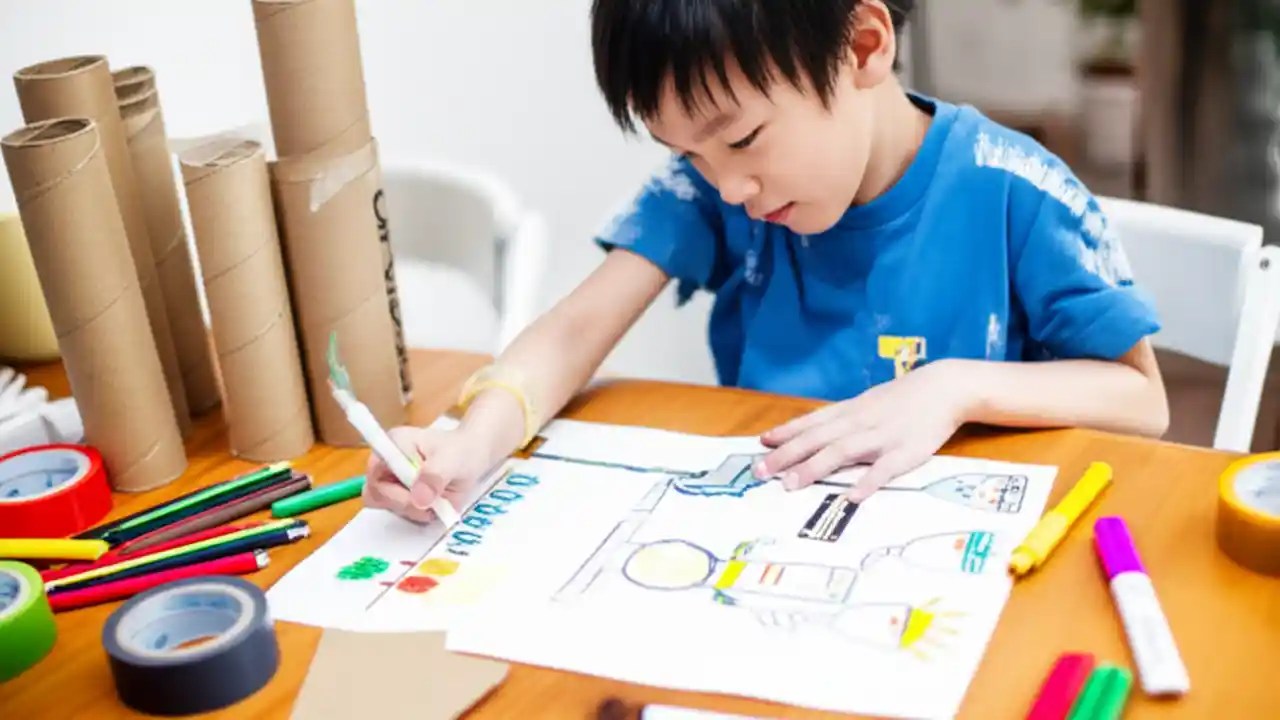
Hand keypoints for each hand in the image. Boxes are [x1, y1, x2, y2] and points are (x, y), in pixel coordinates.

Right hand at [362, 425, 494, 522]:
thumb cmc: (460, 451)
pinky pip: (402, 515)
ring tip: (438, 500)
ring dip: (414, 511)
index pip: (373, 472)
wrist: (473, 457)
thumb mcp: (451, 460)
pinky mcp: (401, 499)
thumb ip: (434, 477)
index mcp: (392, 445)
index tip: (415, 493)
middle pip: (376, 494)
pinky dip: (420, 516)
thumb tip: (419, 500)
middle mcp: (386, 464)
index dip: (390, 488)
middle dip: (405, 503)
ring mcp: (391, 483)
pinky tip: (436, 506)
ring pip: (389, 507)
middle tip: (431, 502)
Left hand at [756, 360, 972, 500]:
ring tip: (790, 484)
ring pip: (842, 451)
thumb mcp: (867, 403)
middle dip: (786, 455)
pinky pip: (884, 469)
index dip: (785, 434)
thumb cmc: (901, 399)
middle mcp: (859, 422)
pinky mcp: (906, 451)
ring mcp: (881, 437)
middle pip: (817, 439)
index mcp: (850, 412)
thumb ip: (841, 419)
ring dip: (814, 467)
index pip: (811, 423)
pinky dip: (868, 481)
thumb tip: (810, 432)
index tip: (761, 445)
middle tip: (760, 471)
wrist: (943, 388)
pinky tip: (852, 496)